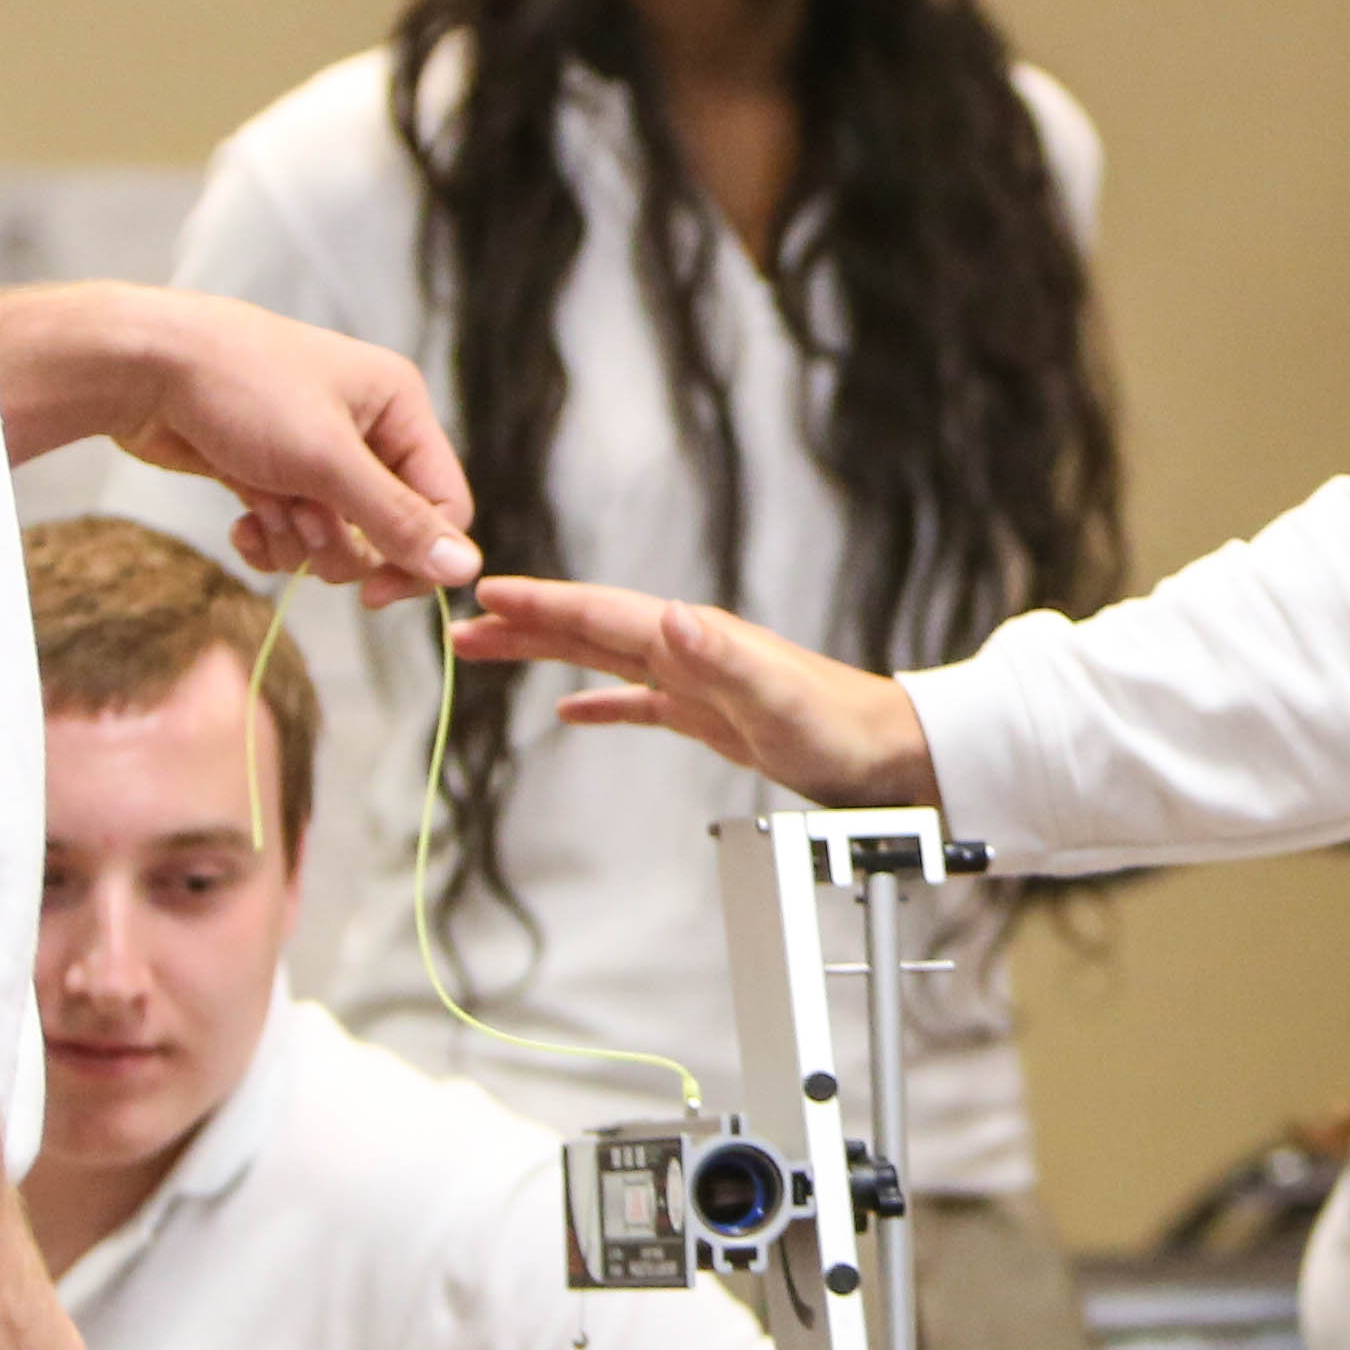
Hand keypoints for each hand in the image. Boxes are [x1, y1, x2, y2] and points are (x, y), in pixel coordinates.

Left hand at [15, 287, 478, 595]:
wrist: (142, 368)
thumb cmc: (241, 391)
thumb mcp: (328, 461)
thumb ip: (397, 520)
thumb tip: (467, 570)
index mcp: (399, 408)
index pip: (444, 504)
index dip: (416, 556)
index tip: (373, 594)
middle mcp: (367, 429)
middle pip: (388, 530)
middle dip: (342, 544)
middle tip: (303, 526)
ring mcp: (316, 454)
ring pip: (337, 539)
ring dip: (298, 542)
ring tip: (264, 511)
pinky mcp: (272, 474)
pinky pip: (293, 534)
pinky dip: (270, 539)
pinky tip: (242, 525)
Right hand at [449, 578, 936, 804]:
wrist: (887, 755)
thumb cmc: (841, 728)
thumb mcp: (776, 698)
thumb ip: (723, 660)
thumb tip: (670, 619)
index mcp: (694, 639)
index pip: (602, 614)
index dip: (543, 605)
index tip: (487, 594)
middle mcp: (689, 649)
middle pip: (590, 628)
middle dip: (526, 623)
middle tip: (462, 625)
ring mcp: (696, 680)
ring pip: (604, 658)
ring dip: (547, 653)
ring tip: (491, 653)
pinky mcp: (707, 713)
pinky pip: (637, 701)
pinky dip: (599, 702)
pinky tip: (571, 710)